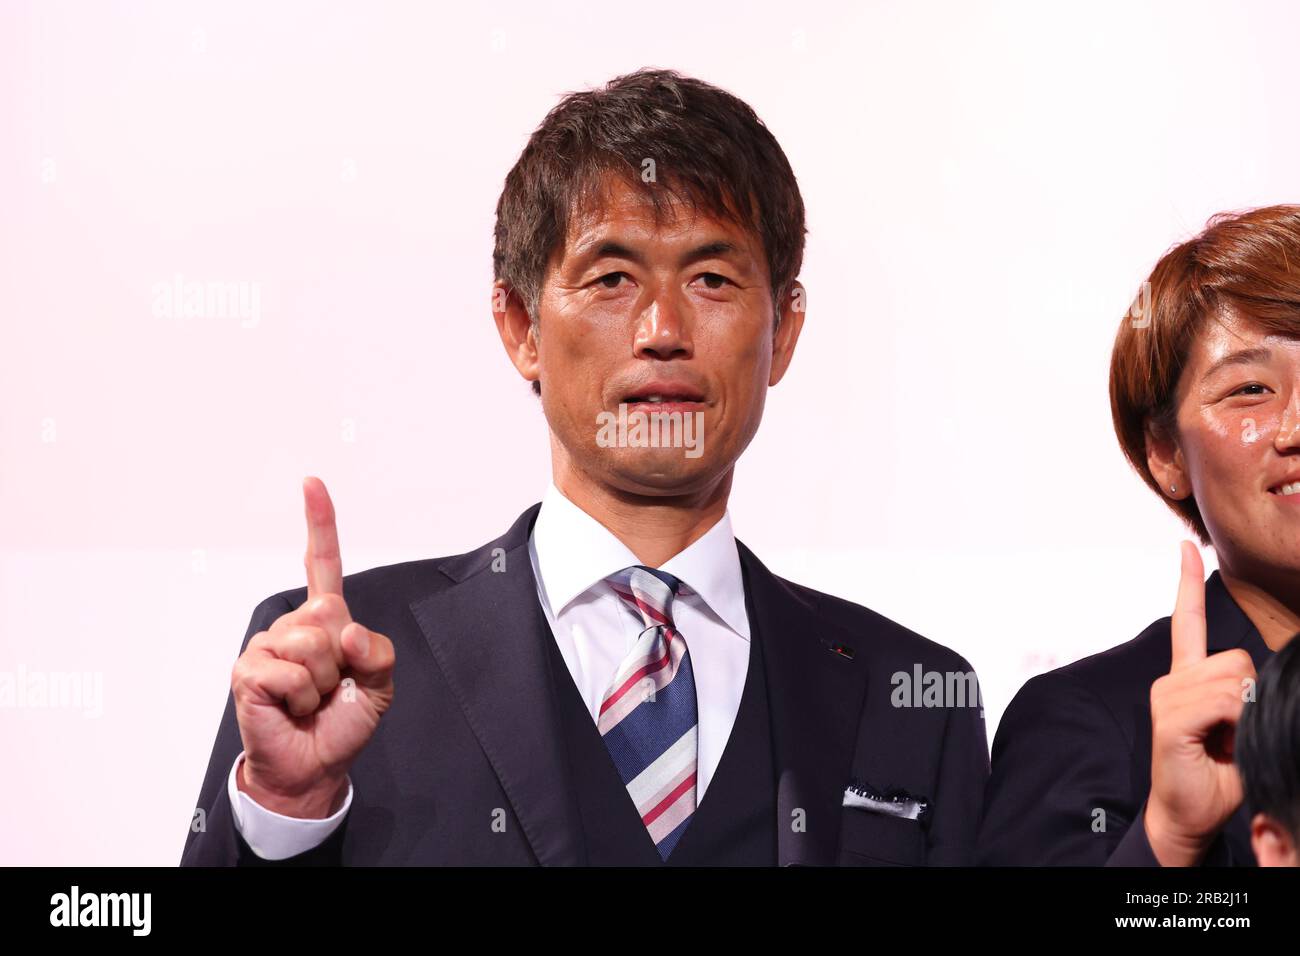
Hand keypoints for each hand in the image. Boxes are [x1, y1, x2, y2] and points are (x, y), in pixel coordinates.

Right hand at [230, 476, 395, 817]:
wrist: (316, 765)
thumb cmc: (343, 720)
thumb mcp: (381, 683)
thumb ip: (377, 650)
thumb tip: (343, 629)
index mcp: (326, 619)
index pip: (322, 562)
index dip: (319, 522)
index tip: (312, 483)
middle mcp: (293, 625)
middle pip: (329, 612)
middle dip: (343, 657)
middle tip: (334, 685)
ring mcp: (268, 645)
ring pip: (313, 645)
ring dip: (325, 682)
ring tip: (313, 700)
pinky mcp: (249, 671)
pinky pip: (292, 674)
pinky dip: (304, 698)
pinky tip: (293, 708)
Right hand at [1145, 541, 1254, 864]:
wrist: (1189, 814)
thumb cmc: (1216, 775)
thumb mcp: (1236, 727)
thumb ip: (1238, 695)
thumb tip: (1247, 684)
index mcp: (1186, 679)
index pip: (1187, 622)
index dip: (1187, 582)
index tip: (1185, 548)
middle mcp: (1172, 680)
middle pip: (1237, 658)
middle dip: (1251, 693)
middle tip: (1234, 732)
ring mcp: (1168, 697)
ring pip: (1234, 678)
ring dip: (1244, 713)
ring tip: (1224, 741)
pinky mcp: (1170, 718)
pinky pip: (1223, 702)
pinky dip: (1233, 723)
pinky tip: (1217, 743)